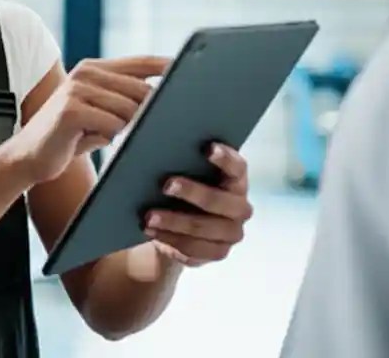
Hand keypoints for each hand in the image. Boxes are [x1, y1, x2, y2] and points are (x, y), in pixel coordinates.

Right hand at [0, 56, 169, 184]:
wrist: (28, 157)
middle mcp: (86, 72)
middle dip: (152, 110)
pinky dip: (114, 136)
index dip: (166, 66)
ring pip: (128, 108)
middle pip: (140, 88)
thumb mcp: (100, 115)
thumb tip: (164, 102)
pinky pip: (112, 124)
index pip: (140, 62)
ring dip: (130, 127)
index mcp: (94, 68)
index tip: (193, 71)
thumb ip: (125, 104)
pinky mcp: (70, 110)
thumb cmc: (69, 138)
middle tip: (160, 126)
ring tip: (117, 136)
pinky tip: (102, 141)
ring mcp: (77, 88)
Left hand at [143, 143, 251, 267]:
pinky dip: (170, 240)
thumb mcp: (183, 169)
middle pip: (219, 200)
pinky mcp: (217, 252)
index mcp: (236, 179)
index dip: (224, 158)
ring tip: (148, 216)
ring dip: (174, 222)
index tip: (206, 148)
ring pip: (204, 228)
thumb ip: (180, 155)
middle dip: (192, 192)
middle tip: (165, 185)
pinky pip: (194, 249)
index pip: (237, 167)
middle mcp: (240, 206)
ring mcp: (231, 232)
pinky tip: (151, 231)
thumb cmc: (182, 185)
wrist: (181, 225)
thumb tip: (154, 136)